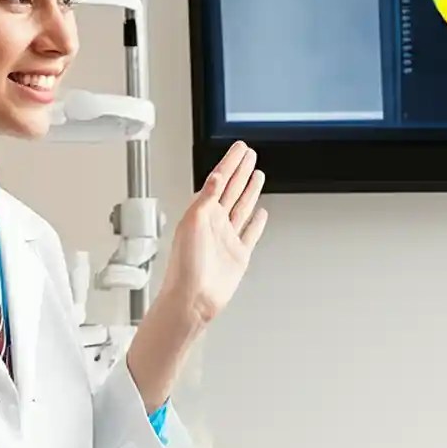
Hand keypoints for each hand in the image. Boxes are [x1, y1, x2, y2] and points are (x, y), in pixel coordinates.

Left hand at [160, 141, 268, 324]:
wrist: (193, 299)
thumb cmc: (185, 267)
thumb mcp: (192, 223)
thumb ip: (205, 199)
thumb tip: (216, 177)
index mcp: (201, 212)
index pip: (220, 179)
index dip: (231, 162)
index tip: (240, 148)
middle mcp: (214, 222)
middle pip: (232, 189)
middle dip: (241, 170)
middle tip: (249, 153)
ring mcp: (227, 238)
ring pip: (242, 207)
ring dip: (249, 190)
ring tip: (257, 174)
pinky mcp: (238, 255)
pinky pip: (250, 233)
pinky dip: (257, 222)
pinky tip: (261, 213)